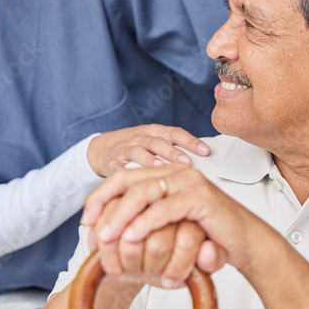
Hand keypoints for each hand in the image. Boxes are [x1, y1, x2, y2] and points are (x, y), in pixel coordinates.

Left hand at [83, 163, 274, 276]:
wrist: (245, 244)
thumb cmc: (207, 236)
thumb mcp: (169, 225)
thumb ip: (145, 219)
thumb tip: (109, 227)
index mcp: (167, 174)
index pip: (124, 177)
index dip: (100, 196)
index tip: (86, 220)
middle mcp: (177, 172)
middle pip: (129, 181)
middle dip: (104, 203)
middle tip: (90, 226)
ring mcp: (190, 182)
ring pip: (144, 193)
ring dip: (120, 215)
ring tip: (106, 235)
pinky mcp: (201, 198)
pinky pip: (165, 209)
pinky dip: (145, 223)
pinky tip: (131, 237)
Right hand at [86, 125, 209, 176]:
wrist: (101, 148)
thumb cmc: (135, 146)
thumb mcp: (154, 141)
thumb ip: (174, 148)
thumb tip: (203, 158)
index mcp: (154, 132)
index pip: (175, 133)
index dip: (190, 141)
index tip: (206, 151)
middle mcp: (141, 138)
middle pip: (158, 142)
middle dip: (173, 152)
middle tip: (187, 162)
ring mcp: (125, 149)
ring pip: (138, 152)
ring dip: (150, 160)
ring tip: (161, 168)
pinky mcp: (111, 161)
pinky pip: (115, 166)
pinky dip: (120, 171)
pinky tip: (127, 176)